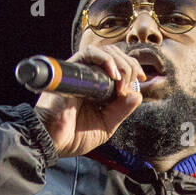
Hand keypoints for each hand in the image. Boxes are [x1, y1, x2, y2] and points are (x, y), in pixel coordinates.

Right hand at [33, 44, 146, 158]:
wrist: (54, 142)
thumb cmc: (74, 136)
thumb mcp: (107, 125)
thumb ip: (122, 110)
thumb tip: (138, 93)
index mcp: (98, 88)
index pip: (119, 65)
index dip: (133, 67)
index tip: (141, 78)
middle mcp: (90, 77)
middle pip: (116, 55)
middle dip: (130, 66)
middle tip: (129, 85)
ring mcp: (81, 73)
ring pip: (105, 51)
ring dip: (120, 63)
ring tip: (122, 83)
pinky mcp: (71, 71)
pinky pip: (89, 54)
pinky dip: (106, 60)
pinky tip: (114, 76)